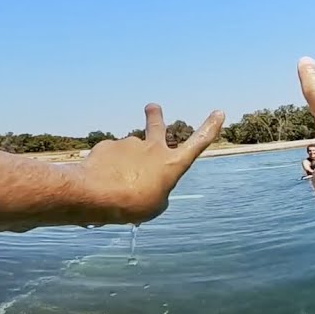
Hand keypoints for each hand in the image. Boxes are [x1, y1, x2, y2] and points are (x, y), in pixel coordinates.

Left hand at [72, 104, 223, 224]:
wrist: (96, 194)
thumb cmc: (132, 204)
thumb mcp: (154, 206)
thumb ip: (157, 190)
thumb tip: (144, 179)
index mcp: (171, 163)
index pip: (198, 143)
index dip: (210, 128)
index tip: (219, 113)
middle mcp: (153, 148)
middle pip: (157, 127)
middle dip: (155, 116)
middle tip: (152, 107)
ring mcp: (129, 144)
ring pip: (128, 152)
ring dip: (123, 162)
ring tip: (114, 183)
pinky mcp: (108, 146)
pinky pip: (109, 157)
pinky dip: (106, 167)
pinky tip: (100, 180)